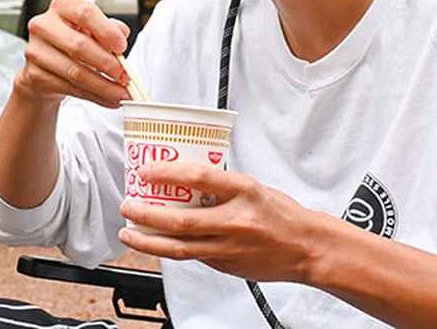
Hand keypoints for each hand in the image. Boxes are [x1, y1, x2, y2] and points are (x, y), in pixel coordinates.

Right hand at [18, 0, 131, 108]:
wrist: (47, 64)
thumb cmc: (73, 41)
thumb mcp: (93, 29)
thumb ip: (110, 28)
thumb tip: (122, 34)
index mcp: (62, 5)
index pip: (85, 12)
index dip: (106, 31)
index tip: (122, 47)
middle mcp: (43, 24)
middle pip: (79, 45)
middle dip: (107, 63)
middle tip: (125, 75)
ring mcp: (36, 50)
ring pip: (75, 72)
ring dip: (104, 86)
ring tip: (122, 93)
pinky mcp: (35, 75)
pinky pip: (70, 89)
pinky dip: (95, 96)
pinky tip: (109, 98)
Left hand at [119, 162, 324, 283]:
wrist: (307, 248)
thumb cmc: (282, 214)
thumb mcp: (253, 187)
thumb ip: (221, 185)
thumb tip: (184, 178)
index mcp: (243, 191)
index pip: (198, 177)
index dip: (167, 173)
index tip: (146, 171)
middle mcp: (235, 220)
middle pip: (180, 221)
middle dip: (146, 214)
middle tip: (128, 206)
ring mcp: (229, 247)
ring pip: (179, 248)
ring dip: (148, 242)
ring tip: (129, 234)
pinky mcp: (226, 265)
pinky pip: (192, 257)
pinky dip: (170, 250)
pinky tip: (156, 244)